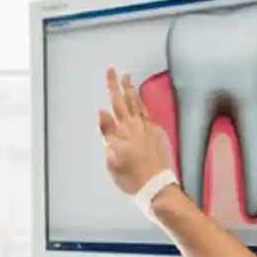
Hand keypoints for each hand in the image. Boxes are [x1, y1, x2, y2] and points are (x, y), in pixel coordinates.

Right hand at [97, 67, 174, 195]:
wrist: (155, 186)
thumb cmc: (130, 178)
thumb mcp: (112, 160)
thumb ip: (107, 133)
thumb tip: (101, 112)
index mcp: (120, 133)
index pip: (112, 106)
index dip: (111, 88)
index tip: (110, 72)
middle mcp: (133, 128)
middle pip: (123, 102)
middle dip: (117, 85)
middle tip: (114, 70)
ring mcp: (145, 130)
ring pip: (137, 105)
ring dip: (131, 91)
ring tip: (128, 78)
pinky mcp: (155, 135)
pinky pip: (147, 114)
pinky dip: (143, 105)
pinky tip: (141, 102)